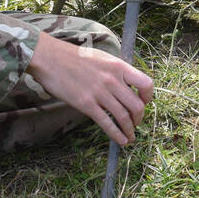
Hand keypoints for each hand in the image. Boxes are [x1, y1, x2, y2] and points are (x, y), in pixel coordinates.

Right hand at [26, 33, 152, 146]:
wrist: (50, 58)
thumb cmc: (74, 57)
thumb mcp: (102, 58)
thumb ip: (116, 71)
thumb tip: (126, 86)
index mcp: (119, 66)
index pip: (146, 84)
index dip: (148, 97)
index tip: (144, 103)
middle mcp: (113, 80)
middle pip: (137, 105)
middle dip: (139, 118)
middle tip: (136, 123)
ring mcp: (100, 93)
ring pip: (123, 117)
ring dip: (129, 129)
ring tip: (130, 136)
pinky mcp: (86, 104)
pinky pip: (106, 123)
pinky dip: (117, 135)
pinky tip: (121, 141)